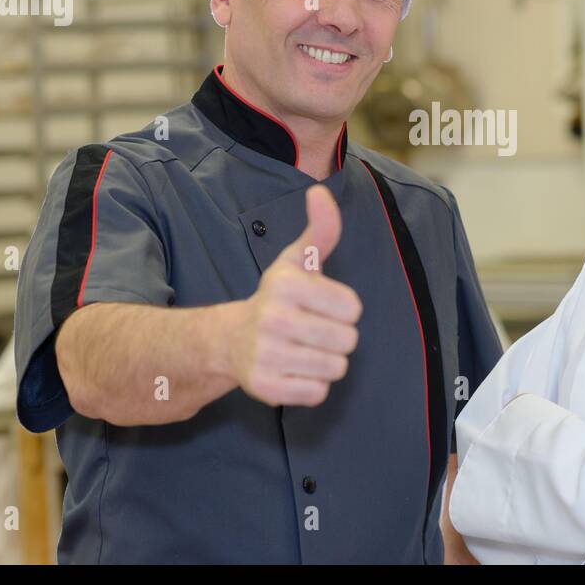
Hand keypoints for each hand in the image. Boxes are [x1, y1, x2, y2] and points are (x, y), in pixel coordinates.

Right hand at [220, 185, 361, 406]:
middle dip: (337, 338)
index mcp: (286, 284)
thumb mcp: (297, 260)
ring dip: (327, 362)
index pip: (353, 308)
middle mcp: (272, 317)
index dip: (343, 309)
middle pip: (348, 340)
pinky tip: (293, 370)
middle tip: (312, 331)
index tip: (320, 306)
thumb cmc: (279, 297)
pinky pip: (317, 393)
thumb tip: (320, 191)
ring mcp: (265, 354)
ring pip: (336, 368)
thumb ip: (321, 229)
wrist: (231, 340)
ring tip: (303, 349)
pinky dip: (312, 385)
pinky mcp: (264, 387)